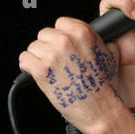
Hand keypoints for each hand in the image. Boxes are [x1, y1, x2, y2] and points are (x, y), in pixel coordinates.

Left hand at [18, 18, 126, 133]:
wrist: (100, 110)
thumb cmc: (105, 87)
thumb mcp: (110, 56)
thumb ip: (99, 42)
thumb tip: (96, 38)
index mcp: (82, 33)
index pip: (60, 23)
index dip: (60, 37)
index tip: (62, 48)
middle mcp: (66, 40)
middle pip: (44, 34)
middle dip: (48, 48)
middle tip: (56, 63)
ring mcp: (52, 55)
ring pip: (33, 47)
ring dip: (38, 59)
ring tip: (49, 71)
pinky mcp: (41, 71)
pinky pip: (24, 59)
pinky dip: (27, 67)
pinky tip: (35, 73)